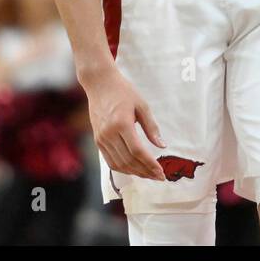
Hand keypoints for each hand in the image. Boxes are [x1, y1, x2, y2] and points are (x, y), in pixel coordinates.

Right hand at [83, 65, 166, 180]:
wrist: (99, 83)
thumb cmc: (123, 91)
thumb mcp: (142, 105)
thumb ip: (152, 127)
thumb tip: (162, 146)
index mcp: (121, 123)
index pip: (137, 151)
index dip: (150, 164)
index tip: (161, 172)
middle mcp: (109, 133)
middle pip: (128, 160)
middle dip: (145, 172)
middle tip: (159, 177)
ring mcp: (101, 138)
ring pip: (119, 164)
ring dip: (135, 173)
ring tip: (149, 175)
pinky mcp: (97, 140)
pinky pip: (110, 160)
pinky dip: (123, 168)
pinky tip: (134, 169)